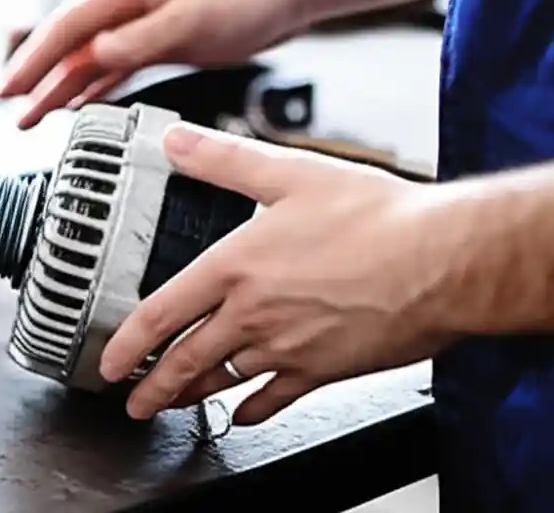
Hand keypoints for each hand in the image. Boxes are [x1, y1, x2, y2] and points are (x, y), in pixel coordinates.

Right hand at [0, 0, 301, 128]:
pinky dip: (89, 90)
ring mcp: (139, 25)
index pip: (67, 27)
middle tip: (6, 104)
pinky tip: (73, 108)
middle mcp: (126, 7)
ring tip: (29, 117)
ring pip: (86, 60)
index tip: (9, 85)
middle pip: (68, 44)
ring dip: (57, 88)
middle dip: (34, 75)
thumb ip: (143, 38)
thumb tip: (97, 52)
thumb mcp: (194, 19)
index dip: (34, 57)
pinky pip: (111, 70)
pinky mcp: (155, 44)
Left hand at [99, 123, 467, 424]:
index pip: (161, 315)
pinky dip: (251, 409)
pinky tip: (242, 411)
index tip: (108, 363)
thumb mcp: (289, 173)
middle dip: (151, 386)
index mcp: (236, 268)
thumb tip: (175, 140)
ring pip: (224, 382)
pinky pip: (276, 400)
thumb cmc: (377, 218)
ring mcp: (288, 348)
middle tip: (130, 400)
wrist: (445, 261)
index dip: (126, 345)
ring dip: (191, 396)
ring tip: (171, 405)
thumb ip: (224, 160)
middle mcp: (254, 315)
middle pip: (186, 361)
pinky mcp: (325, 370)